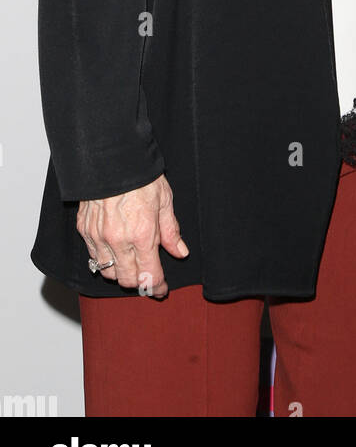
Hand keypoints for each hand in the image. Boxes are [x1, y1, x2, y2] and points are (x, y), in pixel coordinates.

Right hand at [76, 174, 188, 298]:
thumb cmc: (141, 176)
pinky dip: (104, 260)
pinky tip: (115, 252)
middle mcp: (118, 241)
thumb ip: (171, 231)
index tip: (162, 288)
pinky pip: (94, 257)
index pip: (149, 276)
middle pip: (127, 280)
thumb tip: (180, 252)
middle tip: (149, 278)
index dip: (158, 287)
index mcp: (142, 235)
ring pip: (108, 273)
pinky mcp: (84, 230)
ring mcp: (98, 237)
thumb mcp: (165, 201)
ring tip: (132, 264)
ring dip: (121, 274)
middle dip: (140, 283)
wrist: (112, 158)